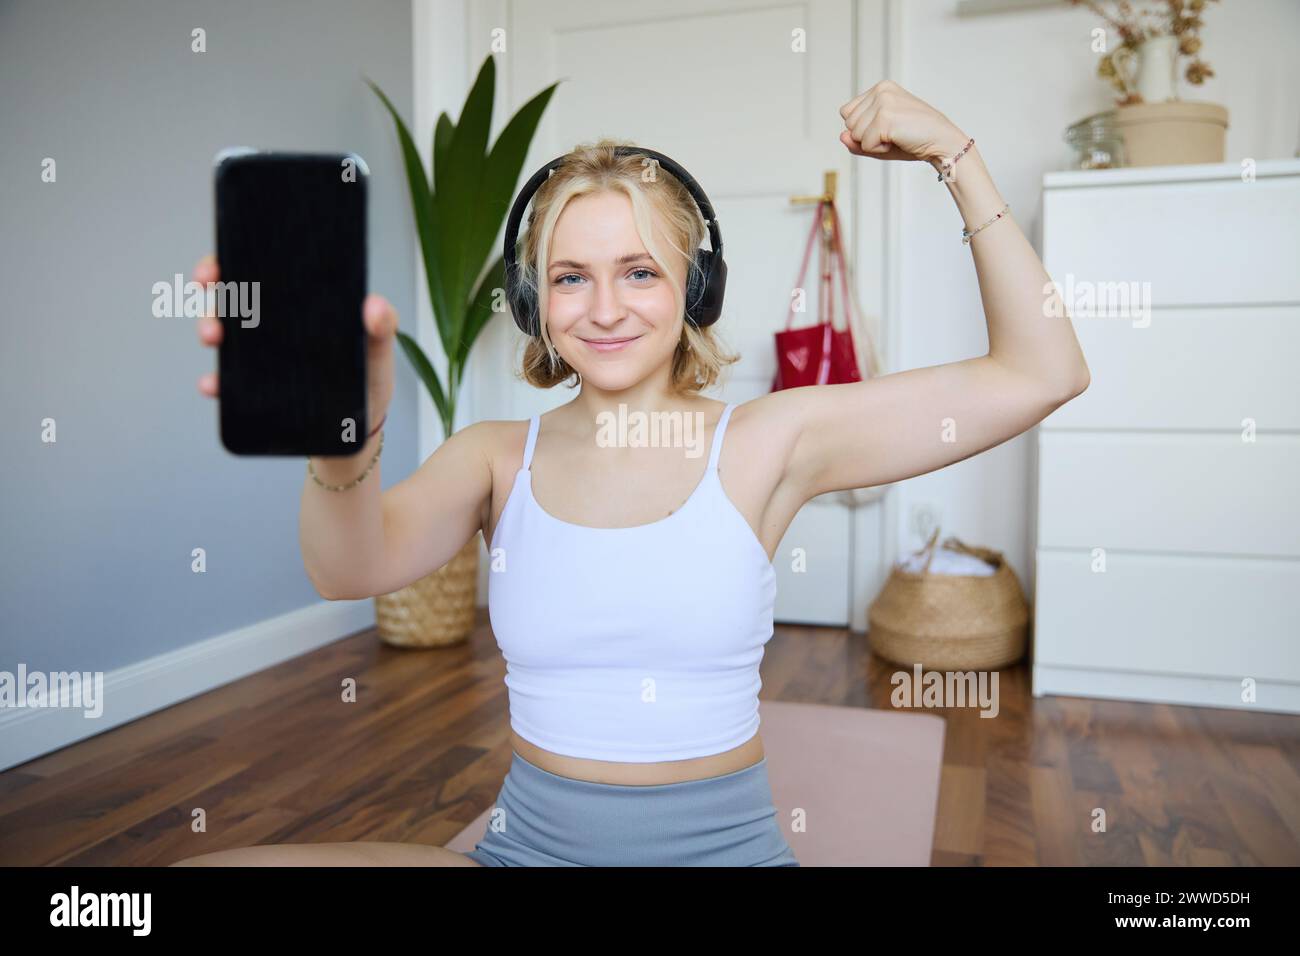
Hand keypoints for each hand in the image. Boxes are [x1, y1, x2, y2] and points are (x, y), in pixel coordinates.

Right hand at [193, 254, 398, 438]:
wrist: (362, 426)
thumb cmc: (369, 376)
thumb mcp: (379, 349)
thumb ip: (382, 326)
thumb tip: (375, 305)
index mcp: (298, 303)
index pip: (257, 272)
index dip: (228, 263)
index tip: (215, 267)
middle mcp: (274, 324)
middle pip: (231, 299)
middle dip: (211, 297)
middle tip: (217, 302)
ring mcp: (262, 355)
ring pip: (223, 335)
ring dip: (209, 329)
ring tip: (214, 338)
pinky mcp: (257, 388)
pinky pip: (228, 381)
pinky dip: (216, 382)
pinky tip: (213, 384)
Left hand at [838, 80, 968, 169]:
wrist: (942, 142)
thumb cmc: (914, 140)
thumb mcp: (880, 140)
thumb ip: (857, 140)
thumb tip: (842, 136)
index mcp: (880, 88)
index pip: (847, 113)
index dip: (863, 129)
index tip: (887, 128)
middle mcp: (881, 90)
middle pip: (848, 124)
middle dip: (866, 137)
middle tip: (894, 134)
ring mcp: (883, 101)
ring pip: (855, 135)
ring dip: (873, 144)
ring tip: (896, 136)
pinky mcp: (885, 117)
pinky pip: (865, 144)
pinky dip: (879, 150)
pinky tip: (899, 140)